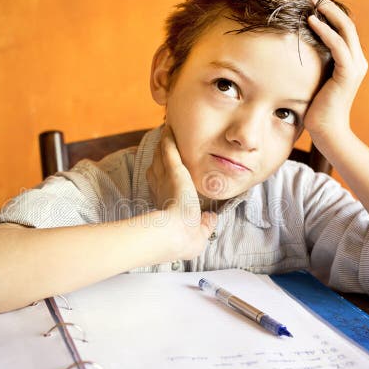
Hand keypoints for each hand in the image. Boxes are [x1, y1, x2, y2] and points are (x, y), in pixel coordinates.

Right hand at [146, 125, 217, 258]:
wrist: (175, 234)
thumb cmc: (184, 240)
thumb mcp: (199, 233)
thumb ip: (205, 224)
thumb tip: (211, 218)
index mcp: (166, 204)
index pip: (161, 185)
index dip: (162, 176)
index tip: (164, 170)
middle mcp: (161, 189)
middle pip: (157, 166)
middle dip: (160, 155)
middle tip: (163, 143)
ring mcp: (166, 178)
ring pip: (161, 156)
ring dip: (163, 145)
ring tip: (166, 132)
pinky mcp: (174, 171)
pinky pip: (169, 150)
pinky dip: (168, 140)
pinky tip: (169, 129)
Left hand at [305, 0, 368, 142]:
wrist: (327, 131)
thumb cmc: (317, 109)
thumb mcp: (315, 80)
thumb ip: (314, 64)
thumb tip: (296, 50)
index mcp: (352, 61)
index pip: (344, 29)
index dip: (331, 12)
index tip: (313, 1)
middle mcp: (358, 61)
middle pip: (347, 24)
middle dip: (330, 6)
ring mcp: (355, 66)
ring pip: (345, 30)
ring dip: (328, 13)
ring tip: (312, 1)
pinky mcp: (348, 73)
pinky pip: (338, 46)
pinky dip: (326, 31)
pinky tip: (312, 21)